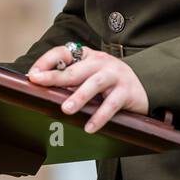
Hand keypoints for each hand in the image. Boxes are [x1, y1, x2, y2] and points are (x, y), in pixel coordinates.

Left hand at [25, 46, 148, 133]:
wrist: (146, 83)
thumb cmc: (110, 82)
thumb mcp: (90, 74)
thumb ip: (71, 79)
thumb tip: (43, 90)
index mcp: (87, 56)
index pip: (63, 52)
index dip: (47, 61)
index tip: (33, 74)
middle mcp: (100, 62)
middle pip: (76, 70)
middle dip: (55, 77)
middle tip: (39, 83)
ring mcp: (115, 75)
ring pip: (95, 83)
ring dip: (79, 96)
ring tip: (66, 109)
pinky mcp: (127, 91)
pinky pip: (112, 104)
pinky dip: (100, 116)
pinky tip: (90, 127)